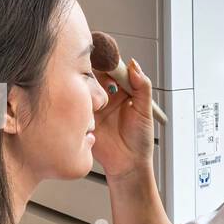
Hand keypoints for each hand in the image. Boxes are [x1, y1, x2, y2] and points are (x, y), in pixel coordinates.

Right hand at [92, 58, 154, 181]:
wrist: (127, 165)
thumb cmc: (139, 141)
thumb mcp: (145, 111)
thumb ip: (142, 87)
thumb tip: (134, 66)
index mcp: (123, 92)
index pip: (114, 71)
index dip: (111, 63)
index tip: (109, 59)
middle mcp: (107, 97)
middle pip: (97, 75)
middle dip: (97, 72)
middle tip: (102, 77)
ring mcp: (93, 107)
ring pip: (86, 87)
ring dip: (88, 85)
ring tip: (97, 93)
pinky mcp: (83, 117)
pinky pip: (77, 104)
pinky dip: (80, 100)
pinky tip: (87, 103)